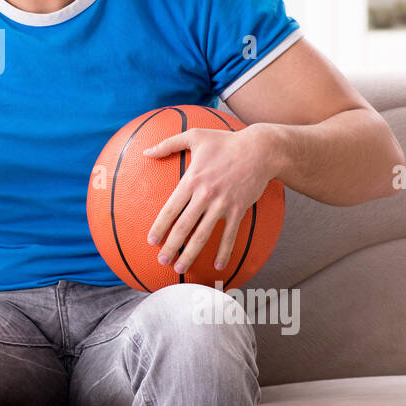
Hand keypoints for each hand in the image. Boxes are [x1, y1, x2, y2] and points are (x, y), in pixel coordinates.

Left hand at [141, 125, 274, 275]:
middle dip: (171, 246)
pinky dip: (224, 252)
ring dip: (191, 254)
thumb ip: (168, 144)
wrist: (260, 150)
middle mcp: (206, 195)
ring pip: (203, 235)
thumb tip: (145, 152)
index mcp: (192, 179)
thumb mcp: (195, 136)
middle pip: (184, 226)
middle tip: (161, 260)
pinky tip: (218, 266)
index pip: (171, 208)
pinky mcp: (239, 209)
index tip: (151, 240)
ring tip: (180, 268)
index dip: (160, 226)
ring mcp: (223, 204)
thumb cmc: (225, 142)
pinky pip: (230, 235)